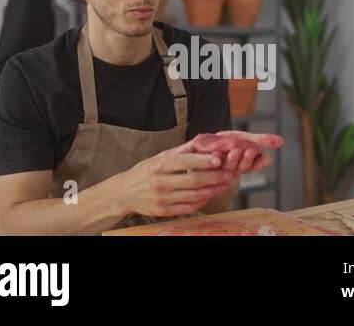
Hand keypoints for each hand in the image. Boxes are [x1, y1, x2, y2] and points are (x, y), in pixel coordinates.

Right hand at [117, 151, 233, 217]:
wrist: (124, 193)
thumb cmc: (144, 172)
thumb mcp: (159, 157)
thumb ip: (182, 150)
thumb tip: (202, 141)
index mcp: (159, 165)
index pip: (185, 162)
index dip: (204, 161)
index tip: (219, 159)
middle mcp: (160, 182)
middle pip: (193, 180)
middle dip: (214, 177)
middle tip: (229, 173)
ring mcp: (162, 198)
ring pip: (194, 195)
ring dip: (212, 190)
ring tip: (224, 184)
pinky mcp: (164, 211)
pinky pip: (188, 207)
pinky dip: (202, 201)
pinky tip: (209, 195)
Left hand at [214, 131, 284, 174]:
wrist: (207, 142)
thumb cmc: (229, 142)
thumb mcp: (248, 139)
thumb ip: (263, 140)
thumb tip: (282, 141)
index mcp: (244, 164)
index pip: (255, 165)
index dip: (260, 163)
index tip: (266, 158)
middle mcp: (232, 169)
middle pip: (241, 167)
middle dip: (246, 160)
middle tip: (250, 151)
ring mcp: (219, 169)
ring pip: (227, 167)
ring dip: (232, 160)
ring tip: (235, 150)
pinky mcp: (206, 166)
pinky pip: (210, 164)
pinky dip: (214, 159)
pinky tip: (216, 154)